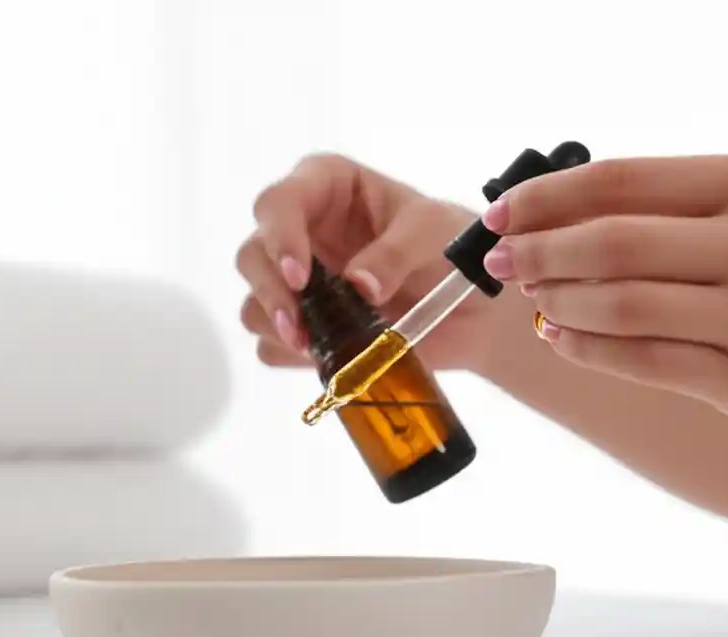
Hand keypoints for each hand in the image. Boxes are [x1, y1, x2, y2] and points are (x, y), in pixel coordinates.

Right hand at [236, 153, 501, 371]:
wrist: (475, 308)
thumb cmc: (453, 247)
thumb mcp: (434, 232)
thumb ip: (397, 252)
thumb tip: (358, 286)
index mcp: (325, 188)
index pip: (279, 202)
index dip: (280, 236)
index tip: (300, 276)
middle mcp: (301, 232)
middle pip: (252, 255)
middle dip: (269, 291)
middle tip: (299, 327)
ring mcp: (298, 284)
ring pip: (253, 303)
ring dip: (276, 327)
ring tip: (313, 347)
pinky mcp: (304, 327)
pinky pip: (272, 346)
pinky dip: (291, 357)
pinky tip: (324, 357)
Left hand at [483, 155, 727, 446]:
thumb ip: (647, 211)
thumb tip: (534, 216)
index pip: (618, 180)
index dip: (543, 198)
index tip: (499, 213)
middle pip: (612, 244)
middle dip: (538, 252)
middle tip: (500, 261)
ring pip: (621, 306)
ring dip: (557, 302)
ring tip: (535, 299)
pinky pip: (640, 361)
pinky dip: (584, 348)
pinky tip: (559, 336)